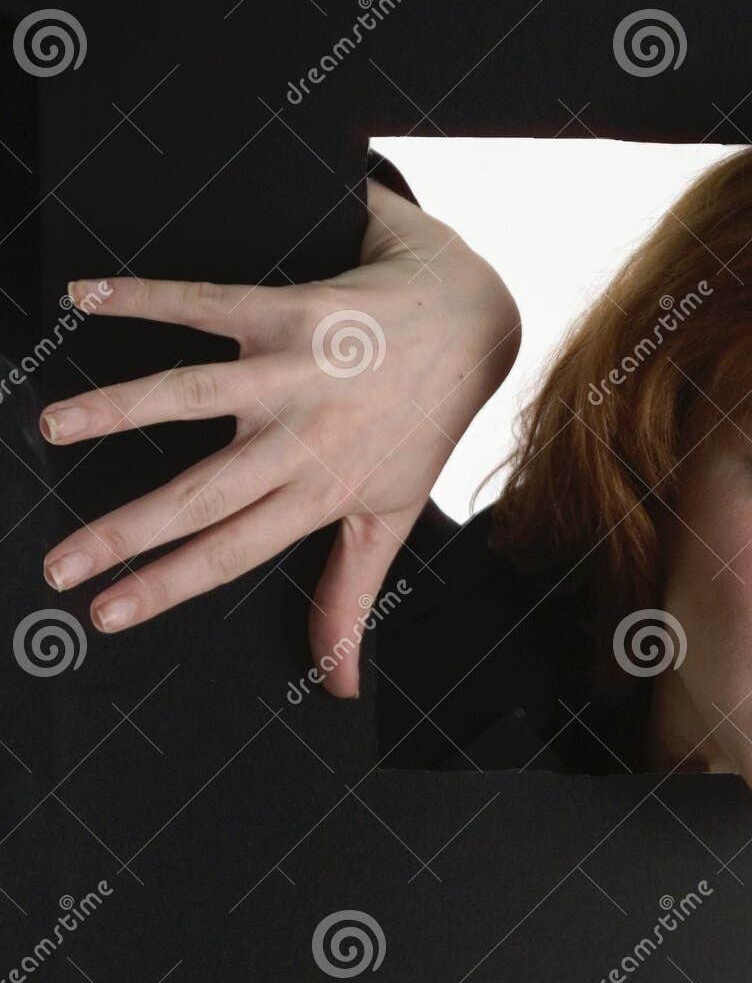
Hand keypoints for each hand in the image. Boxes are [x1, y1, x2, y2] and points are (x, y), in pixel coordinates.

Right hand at [38, 178, 520, 695]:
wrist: (468, 325)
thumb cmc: (422, 427)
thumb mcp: (392, 514)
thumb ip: (351, 595)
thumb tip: (342, 687)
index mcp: (324, 491)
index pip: (235, 551)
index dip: (169, 585)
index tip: (103, 615)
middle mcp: (307, 438)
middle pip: (205, 491)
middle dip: (127, 530)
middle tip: (57, 562)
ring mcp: (298, 373)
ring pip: (197, 394)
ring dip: (120, 407)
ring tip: (53, 426)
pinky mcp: (293, 311)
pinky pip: (210, 301)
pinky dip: (146, 296)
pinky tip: (85, 295)